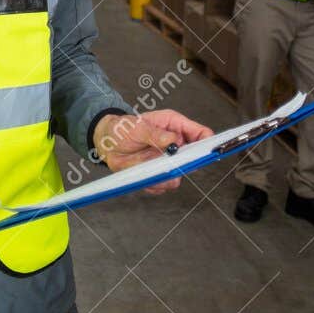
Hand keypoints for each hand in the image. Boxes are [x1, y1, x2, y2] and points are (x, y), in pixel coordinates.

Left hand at [93, 109, 213, 194]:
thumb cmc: (122, 129)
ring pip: (178, 176)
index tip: (204, 152)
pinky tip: (143, 175)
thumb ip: (156, 134)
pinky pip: (162, 185)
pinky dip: (154, 184)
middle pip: (193, 159)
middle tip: (170, 164)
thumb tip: (173, 140)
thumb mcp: (137, 127)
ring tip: (150, 169)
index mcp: (175, 126)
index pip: (201, 133)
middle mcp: (175, 145)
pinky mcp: (158, 175)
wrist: (107, 143)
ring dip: (166, 177)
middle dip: (184, 164)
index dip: (207, 142)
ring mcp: (167, 161)